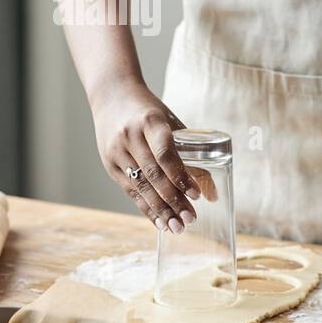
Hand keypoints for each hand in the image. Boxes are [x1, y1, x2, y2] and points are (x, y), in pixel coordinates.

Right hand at [91, 82, 199, 232]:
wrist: (111, 96)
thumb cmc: (149, 111)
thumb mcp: (170, 122)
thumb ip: (189, 152)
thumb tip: (212, 193)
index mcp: (149, 121)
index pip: (166, 153)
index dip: (181, 175)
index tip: (197, 195)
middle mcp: (130, 135)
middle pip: (153, 174)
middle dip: (173, 200)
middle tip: (190, 219)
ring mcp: (116, 150)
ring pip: (140, 186)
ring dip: (160, 210)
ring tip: (177, 227)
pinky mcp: (109, 164)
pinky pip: (130, 190)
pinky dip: (146, 207)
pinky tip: (159, 221)